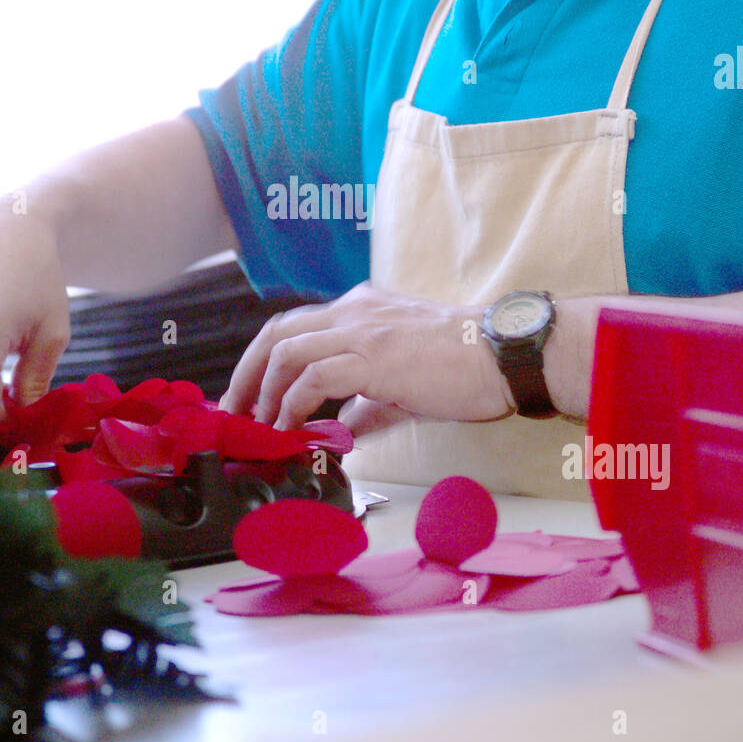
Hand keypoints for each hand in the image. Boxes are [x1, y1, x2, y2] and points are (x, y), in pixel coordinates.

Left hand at [219, 282, 513, 431]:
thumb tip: (341, 433)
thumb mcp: (403, 381)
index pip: (294, 328)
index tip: (249, 399)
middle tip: (236, 413)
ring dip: (264, 393)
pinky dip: (294, 405)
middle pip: (276, 332)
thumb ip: (366, 404)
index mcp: (360, 309)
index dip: (262, 363)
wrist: (506, 356)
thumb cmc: (465, 367)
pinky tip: (292, 429)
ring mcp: (363, 330)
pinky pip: (314, 378)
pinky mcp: (374, 357)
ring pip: (287, 352)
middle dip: (247, 374)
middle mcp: (354, 310)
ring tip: (261, 426)